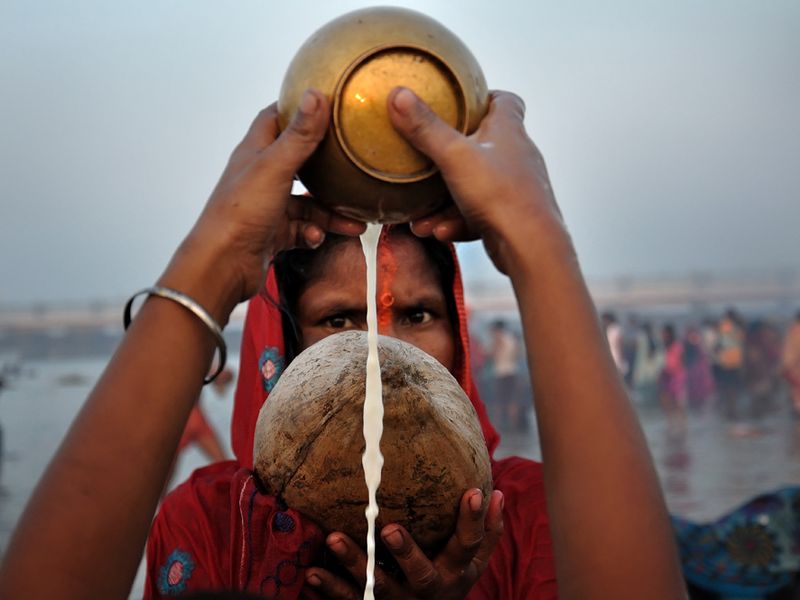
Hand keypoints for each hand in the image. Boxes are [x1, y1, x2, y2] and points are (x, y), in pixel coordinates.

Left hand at [161, 89, 364, 317]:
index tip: (326, 104)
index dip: (298, 109)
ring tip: (356, 223)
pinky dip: (313, 234)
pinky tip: (317, 239)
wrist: (223, 265)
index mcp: (255, 152)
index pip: (275, 118)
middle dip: (329, 169)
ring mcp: (267, 206)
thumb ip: (299, 134)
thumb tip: (316, 93)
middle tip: (354, 169)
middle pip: (300, 163)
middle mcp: (261, 176)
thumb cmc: (241, 212)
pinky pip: (302, 229)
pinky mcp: (273, 234)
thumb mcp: (275, 167)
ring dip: (330, 213)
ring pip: (307, 203)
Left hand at [305, 489, 503, 598]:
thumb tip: (497, 493)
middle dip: (405, 552)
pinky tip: (312, 571)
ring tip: (334, 537)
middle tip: (388, 527)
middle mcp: (430, 589)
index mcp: (456, 572)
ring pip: (377, 586)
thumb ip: (486, 531)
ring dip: (355, 562)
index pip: (468, 545)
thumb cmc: (450, 576)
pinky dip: (330, 586)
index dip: (474, 520)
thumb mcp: (473, 561)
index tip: (472, 492)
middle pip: (420, 573)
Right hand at [387, 88, 568, 274]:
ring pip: (473, 188)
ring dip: (445, 202)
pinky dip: (457, 222)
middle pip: (482, 146)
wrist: (529, 246)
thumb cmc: (498, 193)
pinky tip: (439, 233)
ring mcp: (515, 188)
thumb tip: (398, 94)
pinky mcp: (510, 218)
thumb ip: (425, 127)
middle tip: (426, 160)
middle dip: (450, 156)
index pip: (505, 101)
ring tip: (421, 218)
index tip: (460, 104)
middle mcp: (516, 156)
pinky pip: (478, 215)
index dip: (484, 98)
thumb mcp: (454, 156)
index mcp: (508, 130)